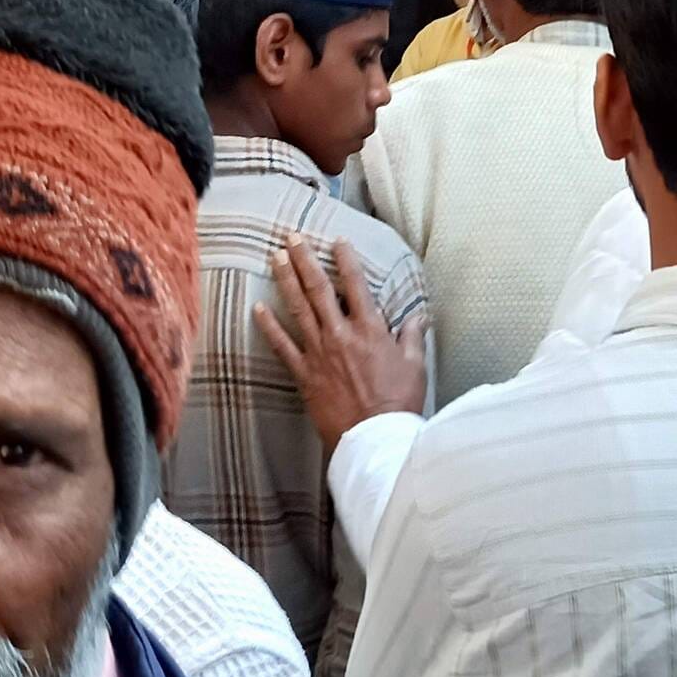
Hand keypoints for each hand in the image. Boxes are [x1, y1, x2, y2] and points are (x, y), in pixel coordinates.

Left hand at [254, 237, 424, 451]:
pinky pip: (282, 345)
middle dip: (305, 260)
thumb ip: (412, 338)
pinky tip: (258, 308)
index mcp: (370, 330)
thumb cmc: (398, 403)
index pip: (356, 284)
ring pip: (298, 308)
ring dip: (286, 280)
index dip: (346, 259)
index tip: (337, 240)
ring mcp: (319, 353)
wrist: (374, 438)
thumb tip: (417, 317)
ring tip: (276, 257)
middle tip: (293, 238)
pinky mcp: (304, 373)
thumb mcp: (415, 366)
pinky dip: (269, 326)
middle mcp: (341, 334)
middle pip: (319, 289)